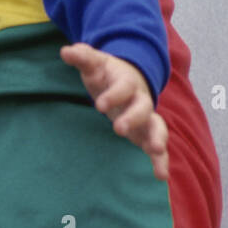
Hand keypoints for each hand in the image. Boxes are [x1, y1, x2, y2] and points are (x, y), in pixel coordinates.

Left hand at [59, 42, 168, 181]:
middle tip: (119, 129)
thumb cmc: (106, 73)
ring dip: (157, 139)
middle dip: (133, 117)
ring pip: (157, 126)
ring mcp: (146, 117)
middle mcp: (140, 99)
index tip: (99, 105)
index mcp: (126, 81)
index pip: (123, 86)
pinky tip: (161, 176)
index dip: (113, 95)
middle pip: (143, 107)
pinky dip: (160, 160)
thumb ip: (82, 57)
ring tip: (155, 152)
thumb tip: (66, 51)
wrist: (128, 79)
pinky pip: (157, 146)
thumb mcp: (94, 63)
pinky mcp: (146, 133)